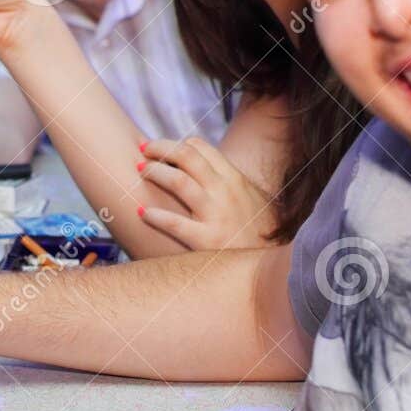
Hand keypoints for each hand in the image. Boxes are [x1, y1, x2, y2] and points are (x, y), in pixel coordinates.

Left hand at [137, 138, 277, 250]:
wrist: (271, 266)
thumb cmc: (258, 232)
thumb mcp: (251, 200)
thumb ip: (230, 183)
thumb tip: (205, 169)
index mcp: (235, 179)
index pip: (201, 149)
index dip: (176, 144)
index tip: (159, 147)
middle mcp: (225, 192)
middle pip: (187, 157)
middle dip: (161, 148)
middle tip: (142, 149)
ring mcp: (216, 215)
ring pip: (179, 182)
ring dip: (155, 172)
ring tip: (139, 170)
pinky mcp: (207, 241)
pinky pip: (175, 223)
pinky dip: (155, 215)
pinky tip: (141, 212)